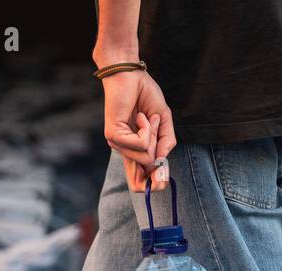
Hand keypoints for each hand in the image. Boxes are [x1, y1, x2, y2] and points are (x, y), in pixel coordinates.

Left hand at [100, 68, 175, 191]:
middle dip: (159, 158)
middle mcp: (124, 150)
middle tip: (157, 128)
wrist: (130, 74)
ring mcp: (117, 144)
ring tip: (148, 117)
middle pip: (142, 177)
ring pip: (147, 156)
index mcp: (134, 149)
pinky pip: (141, 144)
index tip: (163, 182)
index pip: (139, 180)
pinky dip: (148, 129)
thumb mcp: (163, 121)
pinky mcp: (114, 136)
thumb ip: (167, 142)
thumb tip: (163, 161)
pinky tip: (141, 116)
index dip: (154, 184)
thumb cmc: (145, 94)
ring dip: (154, 134)